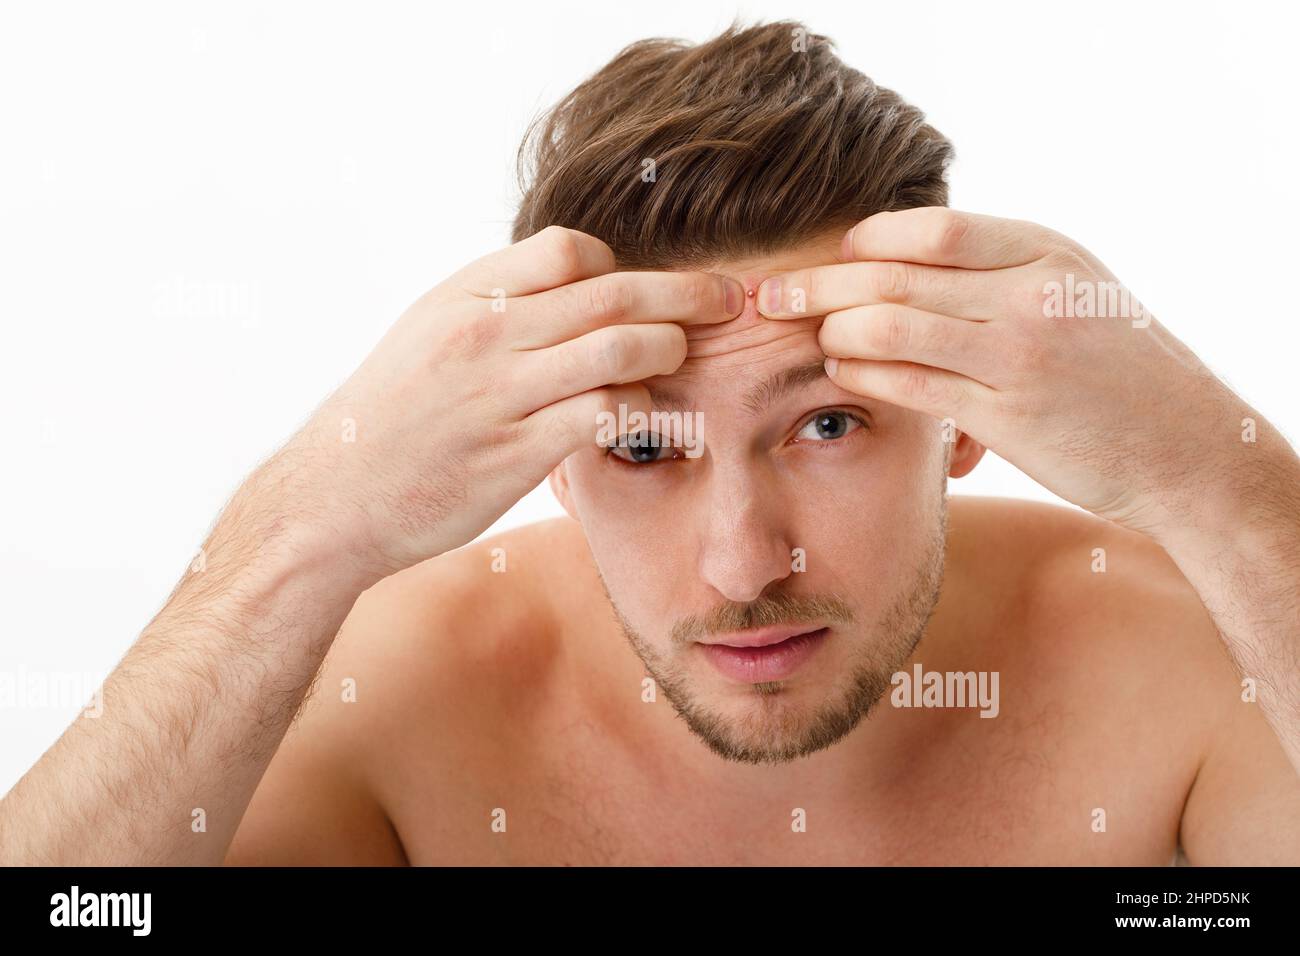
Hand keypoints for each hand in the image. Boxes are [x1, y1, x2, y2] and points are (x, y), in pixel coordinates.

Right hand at [271, 226, 742, 577]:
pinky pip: (603, 416)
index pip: (568, 249)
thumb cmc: (389, 419)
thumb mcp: (427, 336)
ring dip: (669, 350)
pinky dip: (640, 412)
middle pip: (612, 291)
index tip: (637, 292)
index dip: (619, 265)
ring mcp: (500, 394)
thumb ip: (496, 308)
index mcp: (464, 296)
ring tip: (686, 358)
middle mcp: (485, 334)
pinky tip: (652, 418)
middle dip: (684, 292)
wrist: (334, 498)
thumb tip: (572, 287)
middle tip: (729, 298)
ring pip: (618, 349)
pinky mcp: (514, 454)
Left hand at [756, 207, 1250, 535]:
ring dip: (835, 328)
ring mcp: (1018, 355)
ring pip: (893, 326)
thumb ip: (1001, 269)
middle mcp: (1030, 295)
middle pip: (897, 274)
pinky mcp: (1007, 416)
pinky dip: (864, 373)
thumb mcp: (1074, 290)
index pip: (935, 228)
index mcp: (1046, 252)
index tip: (834, 251)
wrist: (1183, 446)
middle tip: (770, 292)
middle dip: (822, 281)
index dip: (869, 238)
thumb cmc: (1118, 366)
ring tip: (807, 334)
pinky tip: (841, 370)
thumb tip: (906, 257)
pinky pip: (911, 386)